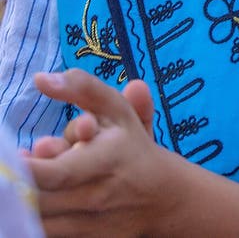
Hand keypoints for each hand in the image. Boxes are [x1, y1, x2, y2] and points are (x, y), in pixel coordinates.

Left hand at [28, 69, 238, 236]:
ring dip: (24, 205)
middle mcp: (98, 195)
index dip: (30, 169)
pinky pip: (50, 236)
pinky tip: (30, 205)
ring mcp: (91, 225)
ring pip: (42, 222)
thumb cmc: (131, 145)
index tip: (18, 157)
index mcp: (106, 159)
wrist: (162, 198)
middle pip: (42, 200)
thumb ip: (82, 88)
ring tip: (19, 187)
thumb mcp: (116, 109)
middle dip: (20, 185)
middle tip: (12, 170)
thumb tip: (40, 78)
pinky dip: (34, 223)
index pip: (57, 173)